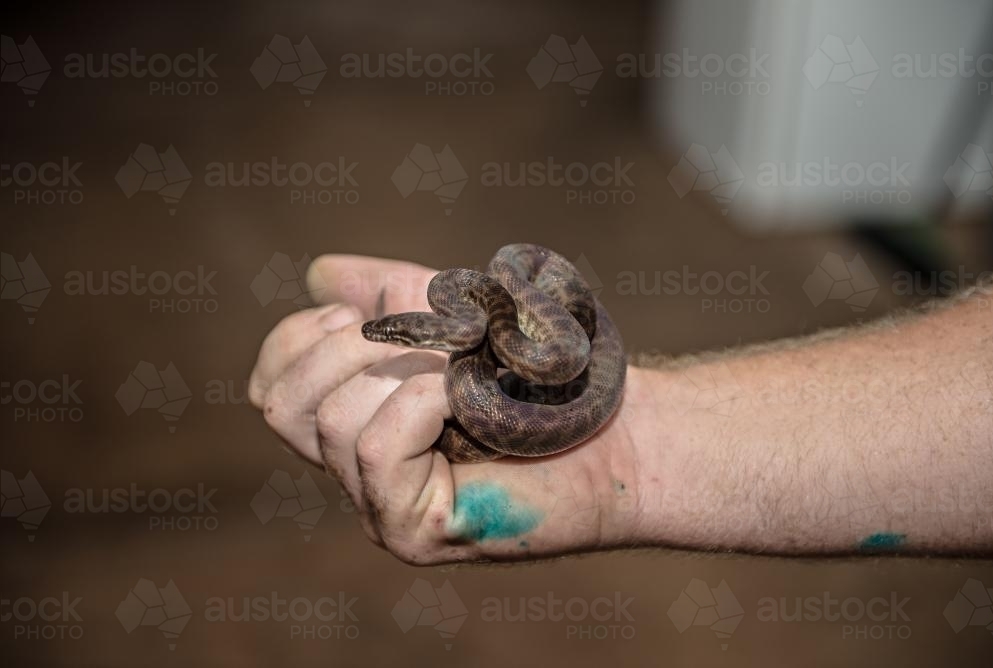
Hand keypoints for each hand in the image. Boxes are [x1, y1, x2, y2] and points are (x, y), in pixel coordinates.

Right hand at [249, 254, 648, 563]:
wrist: (618, 424)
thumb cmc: (542, 372)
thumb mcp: (451, 315)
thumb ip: (386, 292)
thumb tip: (319, 272)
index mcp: (358, 421)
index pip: (270, 388)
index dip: (296, 337)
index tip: (359, 313)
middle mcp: (358, 472)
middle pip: (280, 406)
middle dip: (346, 349)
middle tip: (426, 340)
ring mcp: (382, 509)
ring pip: (332, 421)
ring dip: (401, 370)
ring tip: (463, 371)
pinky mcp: (414, 531)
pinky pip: (375, 449)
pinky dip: (422, 400)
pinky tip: (468, 399)